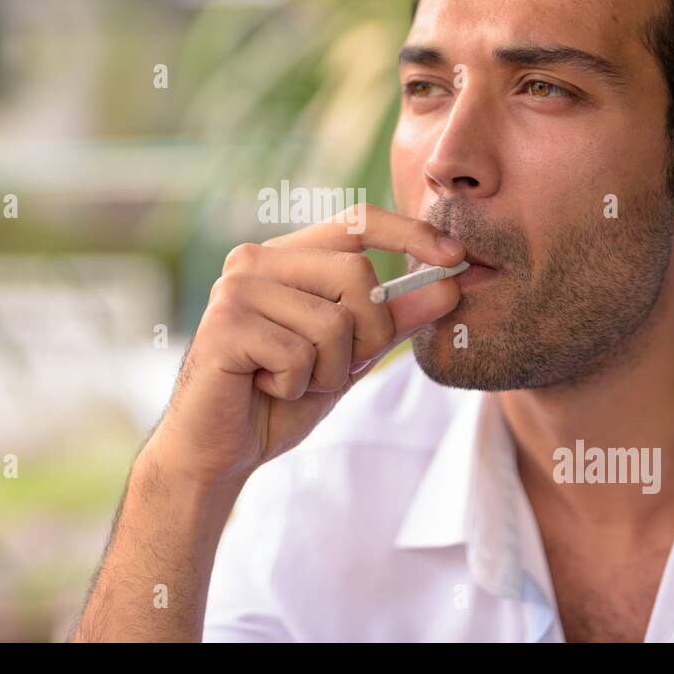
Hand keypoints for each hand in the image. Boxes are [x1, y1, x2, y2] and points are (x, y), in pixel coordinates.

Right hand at [147, 203, 464, 488]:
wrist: (217, 451)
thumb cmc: (278, 400)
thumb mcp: (348, 358)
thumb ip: (393, 321)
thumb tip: (450, 285)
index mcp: (285, 258)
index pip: (355, 222)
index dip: (409, 233)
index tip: (456, 255)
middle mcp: (255, 260)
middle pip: (356, 274)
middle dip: (366, 336)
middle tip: (330, 369)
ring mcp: (237, 288)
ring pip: (333, 321)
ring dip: (327, 371)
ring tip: (289, 380)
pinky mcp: (225, 323)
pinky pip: (299, 353)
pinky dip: (295, 385)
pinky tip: (264, 387)